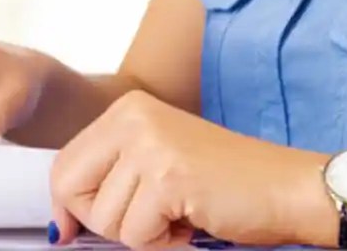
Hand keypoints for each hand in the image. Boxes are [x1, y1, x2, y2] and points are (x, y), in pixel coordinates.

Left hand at [49, 90, 329, 249]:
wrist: (288, 187)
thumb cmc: (226, 184)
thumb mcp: (156, 165)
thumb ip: (109, 180)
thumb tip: (59, 224)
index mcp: (127, 109)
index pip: (63, 165)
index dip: (70, 206)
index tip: (77, 229)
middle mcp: (132, 117)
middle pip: (71, 189)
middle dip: (102, 220)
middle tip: (150, 217)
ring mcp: (149, 144)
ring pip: (104, 220)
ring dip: (142, 234)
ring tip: (180, 213)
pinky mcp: (167, 177)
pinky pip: (135, 235)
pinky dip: (163, 244)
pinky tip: (191, 222)